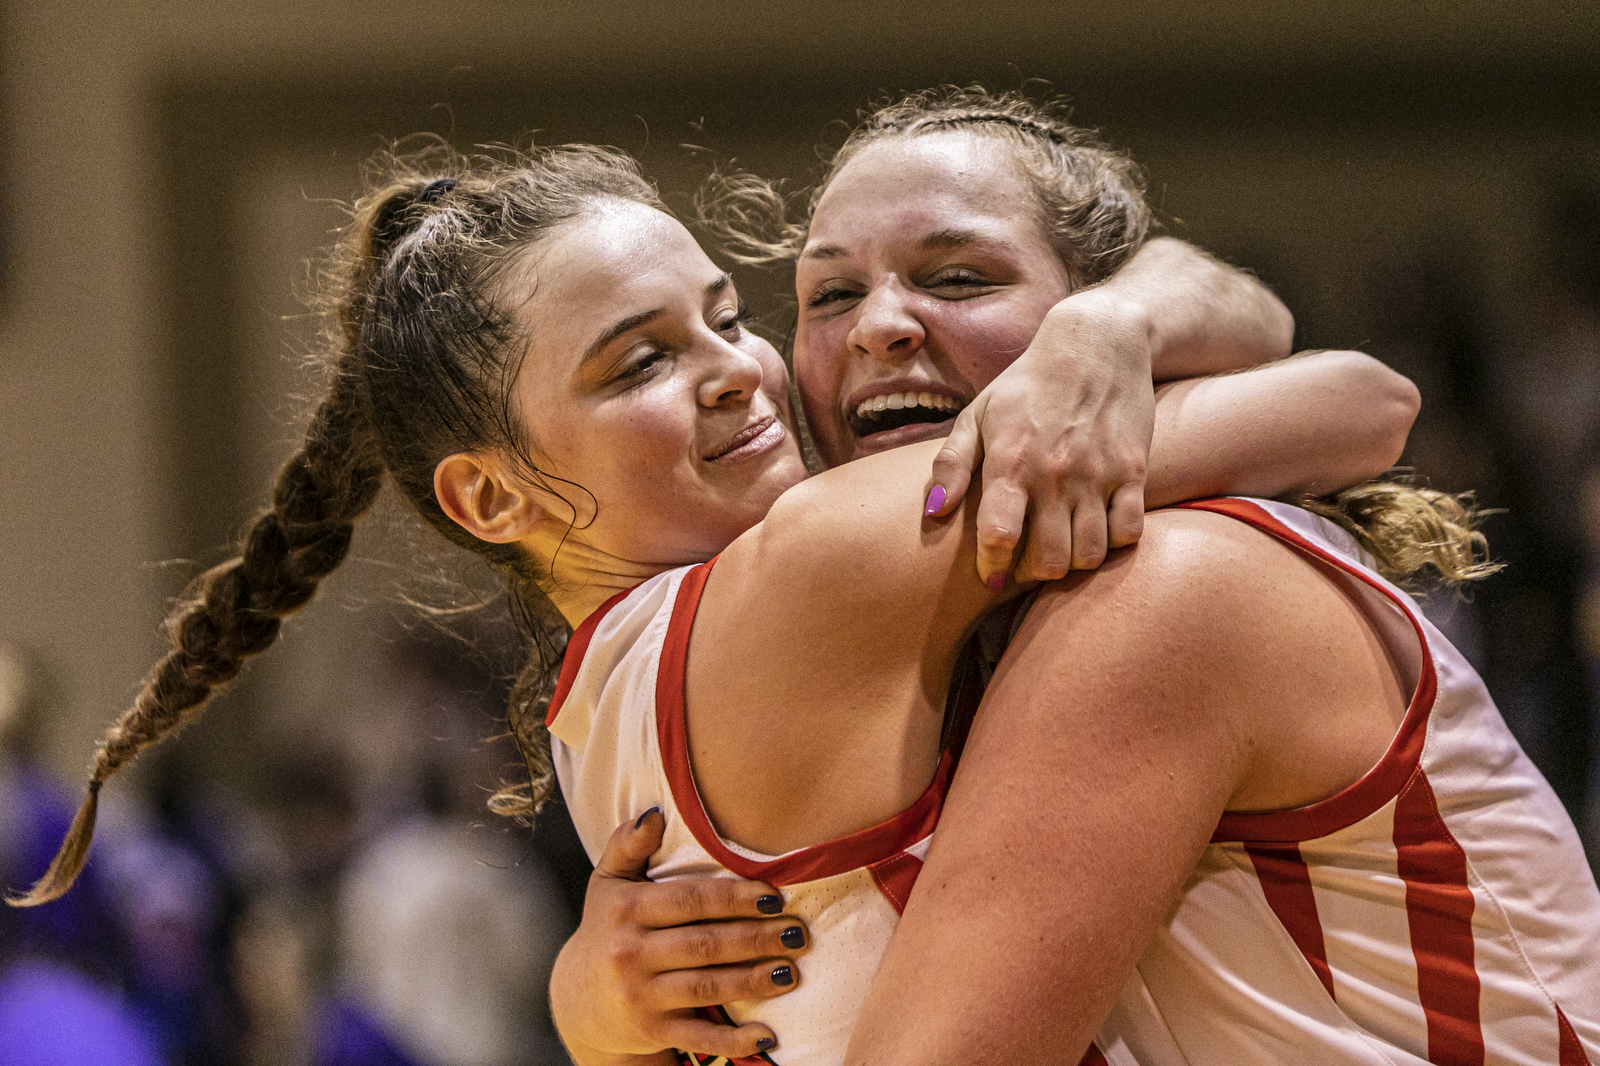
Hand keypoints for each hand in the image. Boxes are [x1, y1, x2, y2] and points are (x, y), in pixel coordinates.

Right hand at [550, 809, 809, 1065]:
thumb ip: (628, 844)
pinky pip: (698, 1035)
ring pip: (707, 987)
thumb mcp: (607, 882)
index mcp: (626, 909)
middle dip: (757, 939)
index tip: (776, 897)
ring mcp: (641, 995)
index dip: (736, 898)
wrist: (577, 999)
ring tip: (792, 972)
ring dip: (754, 981)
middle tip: (798, 935)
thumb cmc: (608, 928)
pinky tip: (769, 1035)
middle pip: (705, 944)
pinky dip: (734, 1040)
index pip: (690, 900)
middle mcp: (630, 953)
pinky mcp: (651, 1030)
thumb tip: (654, 814)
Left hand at [927, 292, 1154, 584]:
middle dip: (1036, 572)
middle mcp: (1054, 474)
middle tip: (1030, 563)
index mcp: (1010, 462)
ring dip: (1075, 562)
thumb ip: (951, 465)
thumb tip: (934, 512)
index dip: (992, 567)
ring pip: (1090, 554)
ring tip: (1063, 547)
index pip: (1000, 536)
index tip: (991, 577)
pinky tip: (1098, 529)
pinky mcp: (1133, 471)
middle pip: (1050, 560)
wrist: (1096, 344)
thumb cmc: (1028, 384)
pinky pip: (1128, 532)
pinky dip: (1113, 542)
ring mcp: (1097, 474)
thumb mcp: (979, 414)